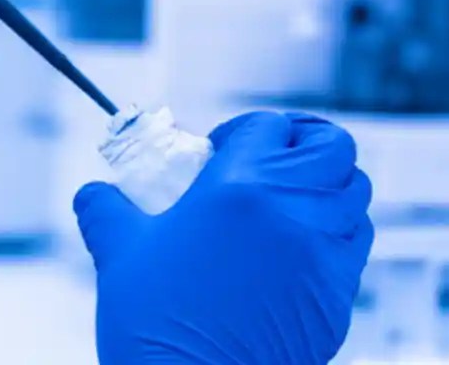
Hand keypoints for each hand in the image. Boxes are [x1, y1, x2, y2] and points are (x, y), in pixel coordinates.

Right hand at [75, 112, 373, 363]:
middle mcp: (294, 211)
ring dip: (328, 189)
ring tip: (293, 205)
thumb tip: (93, 193)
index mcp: (240, 186)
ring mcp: (323, 254)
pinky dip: (336, 239)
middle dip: (306, 143)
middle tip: (276, 158)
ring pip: (354, 195)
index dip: (246, 130)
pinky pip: (354, 248)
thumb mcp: (120, 254)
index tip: (223, 148)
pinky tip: (301, 253)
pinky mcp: (337, 297)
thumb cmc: (154, 323)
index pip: (269, 125)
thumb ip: (106, 210)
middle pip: (332, 147)